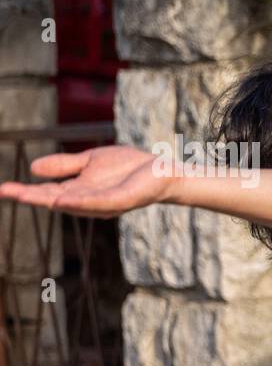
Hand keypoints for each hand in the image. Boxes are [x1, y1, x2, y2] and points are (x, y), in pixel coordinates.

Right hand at [0, 145, 170, 216]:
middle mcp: (88, 201)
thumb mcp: (89, 162)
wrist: (161, 171)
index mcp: (78, 191)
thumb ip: (64, 165)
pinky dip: (80, 202)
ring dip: (49, 200)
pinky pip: (98, 203)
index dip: (25, 191)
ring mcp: (104, 203)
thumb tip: (33, 168)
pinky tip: (62, 199)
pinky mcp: (121, 200)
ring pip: (72, 204)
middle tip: (4, 191)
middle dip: (30, 197)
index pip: (47, 192)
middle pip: (54, 200)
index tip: (3, 189)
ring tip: (26, 196)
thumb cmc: (127, 168)